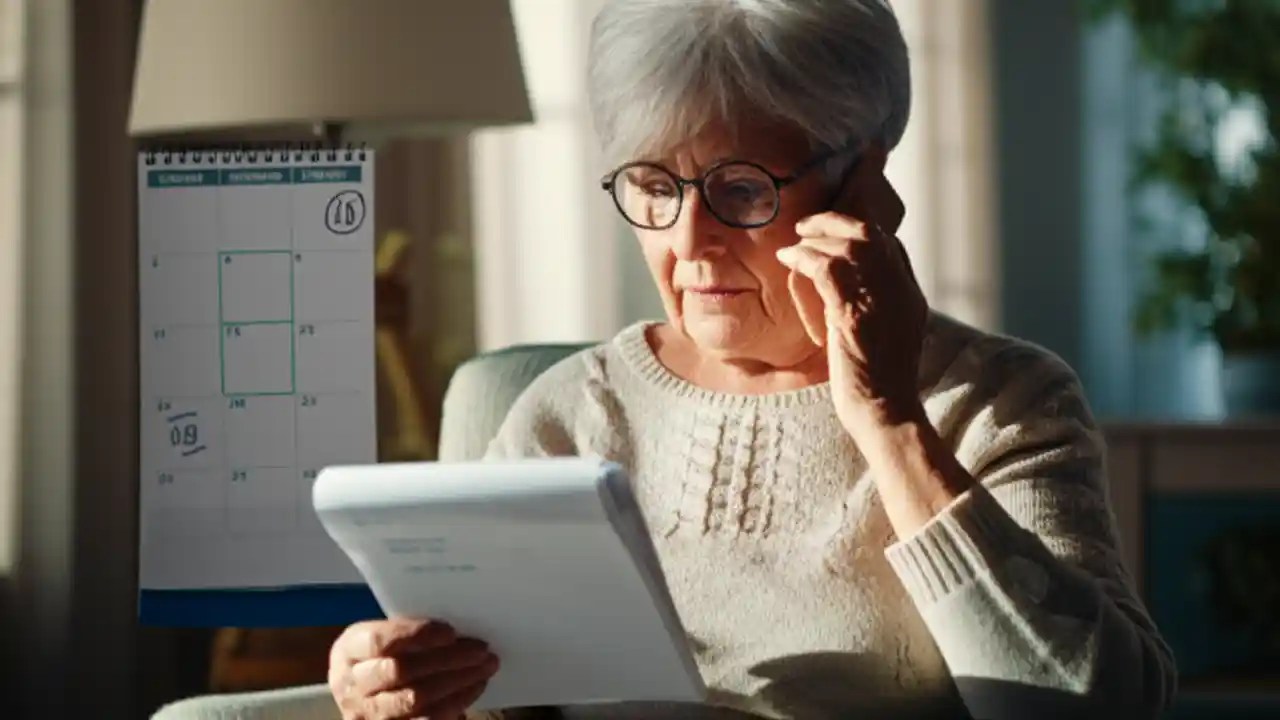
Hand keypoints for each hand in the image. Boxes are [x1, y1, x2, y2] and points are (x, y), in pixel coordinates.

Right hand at [329, 618, 499, 719]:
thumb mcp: (382, 637)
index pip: (379, 641)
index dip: (416, 635)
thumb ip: (408, 631)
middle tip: (481, 649)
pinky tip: (472, 689)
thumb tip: (457, 630)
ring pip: (415, 700)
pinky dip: (454, 705)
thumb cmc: (380, 656)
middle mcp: (352, 686)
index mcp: (349, 651)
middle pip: (401, 671)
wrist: (360, 695)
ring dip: (457, 683)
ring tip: (484, 668)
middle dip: (447, 659)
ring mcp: (367, 715)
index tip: (450, 632)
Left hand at [775, 146, 927, 438]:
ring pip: (852, 244)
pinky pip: (828, 269)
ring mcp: (882, 302)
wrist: (886, 415)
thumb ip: (875, 310)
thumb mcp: (885, 339)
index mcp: (912, 296)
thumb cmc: (877, 385)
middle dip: (838, 220)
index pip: (891, 245)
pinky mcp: (855, 317)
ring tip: (795, 239)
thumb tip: (846, 294)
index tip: (836, 226)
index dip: (862, 229)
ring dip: (818, 235)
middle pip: (873, 234)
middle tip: (808, 224)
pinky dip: (805, 257)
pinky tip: (789, 258)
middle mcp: (901, 292)